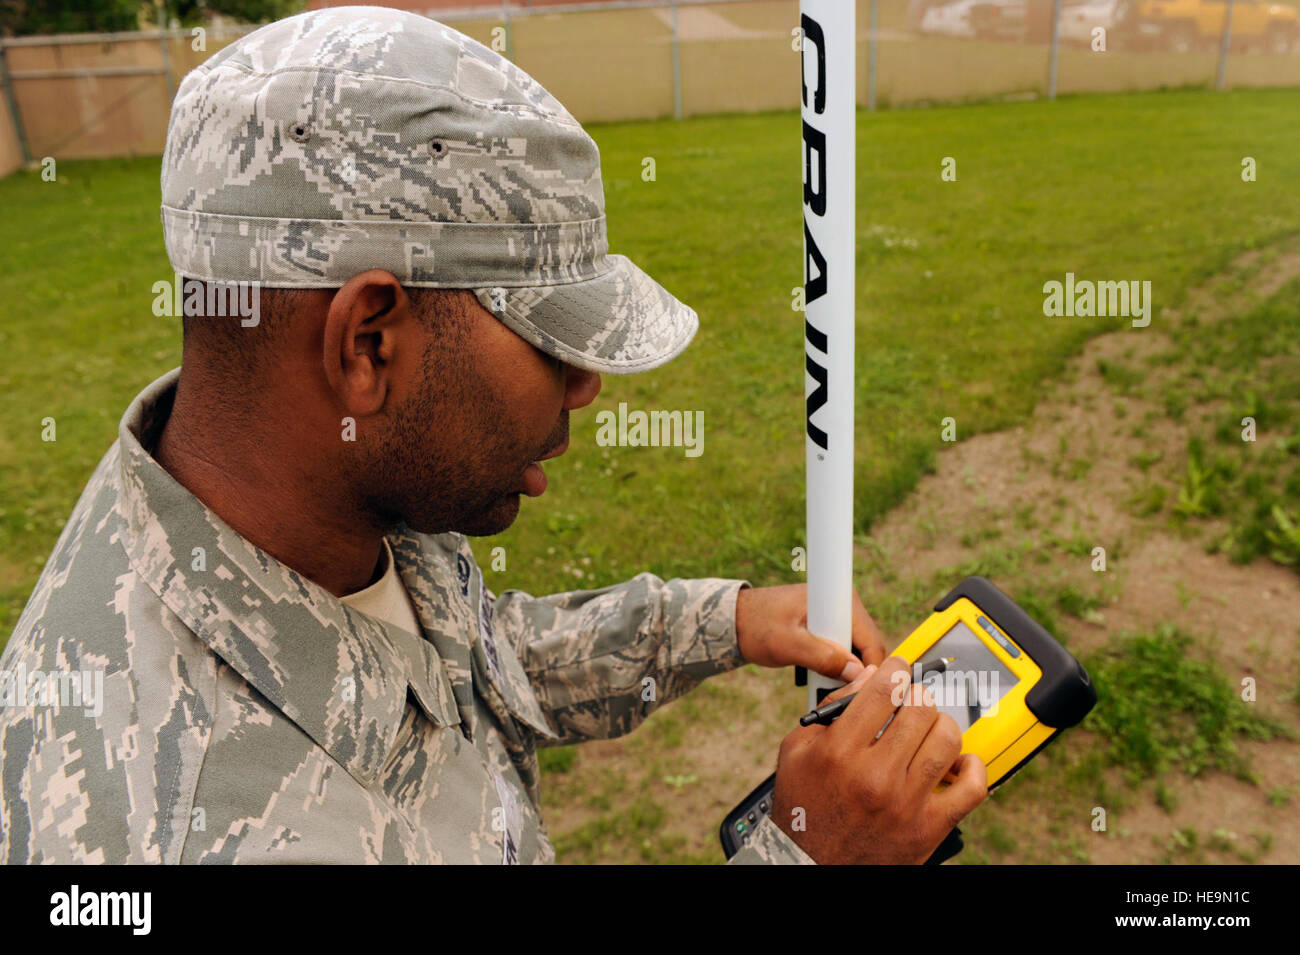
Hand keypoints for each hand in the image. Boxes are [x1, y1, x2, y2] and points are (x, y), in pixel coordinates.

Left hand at [734, 583, 884, 683]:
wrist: (733, 621)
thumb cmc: (755, 626)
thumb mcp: (787, 645)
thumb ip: (822, 657)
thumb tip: (856, 674)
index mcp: (838, 599)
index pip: (871, 641)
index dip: (870, 671)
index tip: (856, 693)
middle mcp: (843, 603)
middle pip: (867, 647)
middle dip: (855, 672)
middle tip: (833, 693)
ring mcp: (837, 613)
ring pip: (856, 651)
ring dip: (842, 670)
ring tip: (820, 682)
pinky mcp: (829, 623)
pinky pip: (843, 649)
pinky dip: (834, 664)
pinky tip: (817, 672)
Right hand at [769, 656, 987, 863]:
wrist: (811, 866)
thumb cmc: (803, 808)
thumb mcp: (797, 751)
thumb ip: (831, 709)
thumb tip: (870, 677)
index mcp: (839, 752)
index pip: (883, 689)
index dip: (896, 669)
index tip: (898, 670)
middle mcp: (875, 776)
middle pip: (920, 708)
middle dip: (916, 696)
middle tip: (909, 702)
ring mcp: (906, 803)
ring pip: (947, 738)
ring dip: (940, 724)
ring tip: (928, 730)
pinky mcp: (929, 827)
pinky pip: (973, 788)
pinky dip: (972, 767)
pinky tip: (956, 762)